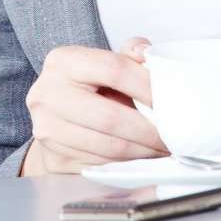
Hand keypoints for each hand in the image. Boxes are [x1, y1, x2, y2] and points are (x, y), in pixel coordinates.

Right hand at [21, 38, 167, 176]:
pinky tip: (142, 158)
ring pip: (107, 147)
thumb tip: (148, 55)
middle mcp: (48, 94)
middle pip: (110, 117)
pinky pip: (99, 166)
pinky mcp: (53, 159)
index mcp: (63, 61)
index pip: (114, 69)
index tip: (170, 100)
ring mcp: (47, 129)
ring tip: (162, 149)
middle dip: (148, 131)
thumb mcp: (102, 61)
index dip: (147, 87)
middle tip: (173, 136)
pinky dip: (126, 164)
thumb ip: (128, 55)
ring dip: (141, 152)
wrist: (51, 114)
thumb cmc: (85, 86)